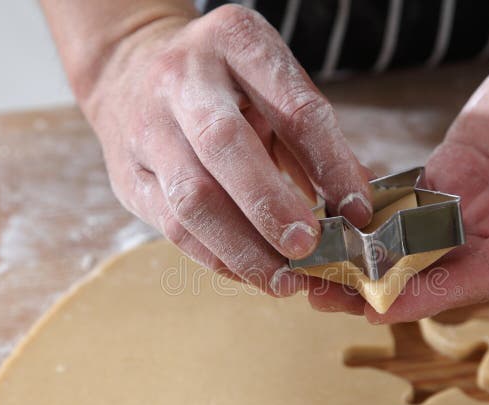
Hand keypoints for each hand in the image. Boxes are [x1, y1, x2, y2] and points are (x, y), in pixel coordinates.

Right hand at [80, 5, 372, 295]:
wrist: (128, 70)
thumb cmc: (220, 85)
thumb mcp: (270, 86)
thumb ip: (314, 140)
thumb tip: (360, 205)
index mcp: (234, 41)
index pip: (292, 106)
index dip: (330, 164)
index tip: (359, 211)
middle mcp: (183, 79)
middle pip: (224, 145)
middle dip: (271, 204)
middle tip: (309, 247)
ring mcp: (147, 128)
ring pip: (192, 198)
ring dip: (243, 248)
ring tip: (284, 279)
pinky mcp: (129, 176)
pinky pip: (173, 228)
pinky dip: (218, 258)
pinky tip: (251, 272)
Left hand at [310, 23, 488, 320]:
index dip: (435, 293)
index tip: (383, 307)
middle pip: (444, 271)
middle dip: (386, 286)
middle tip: (326, 296)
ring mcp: (480, 210)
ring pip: (419, 246)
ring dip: (371, 260)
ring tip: (317, 270)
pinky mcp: (454, 182)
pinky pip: (410, 207)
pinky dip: (375, 218)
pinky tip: (335, 223)